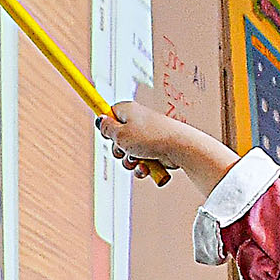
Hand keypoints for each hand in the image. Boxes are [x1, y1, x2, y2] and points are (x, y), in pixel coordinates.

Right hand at [95, 101, 236, 183]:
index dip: (106, 126)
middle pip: (117, 138)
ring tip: (139, 160)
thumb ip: (107, 129)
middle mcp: (137, 122)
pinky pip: (141, 161)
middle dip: (118, 150)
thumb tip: (100, 120)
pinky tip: (147, 168)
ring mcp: (147, 137)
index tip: (107, 134)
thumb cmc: (150, 138)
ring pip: (128, 153)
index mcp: (128, 111)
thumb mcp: (120, 134)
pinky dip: (142, 167)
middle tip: (124, 150)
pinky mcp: (154, 150)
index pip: (110, 114)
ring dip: (130, 162)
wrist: (179, 148)